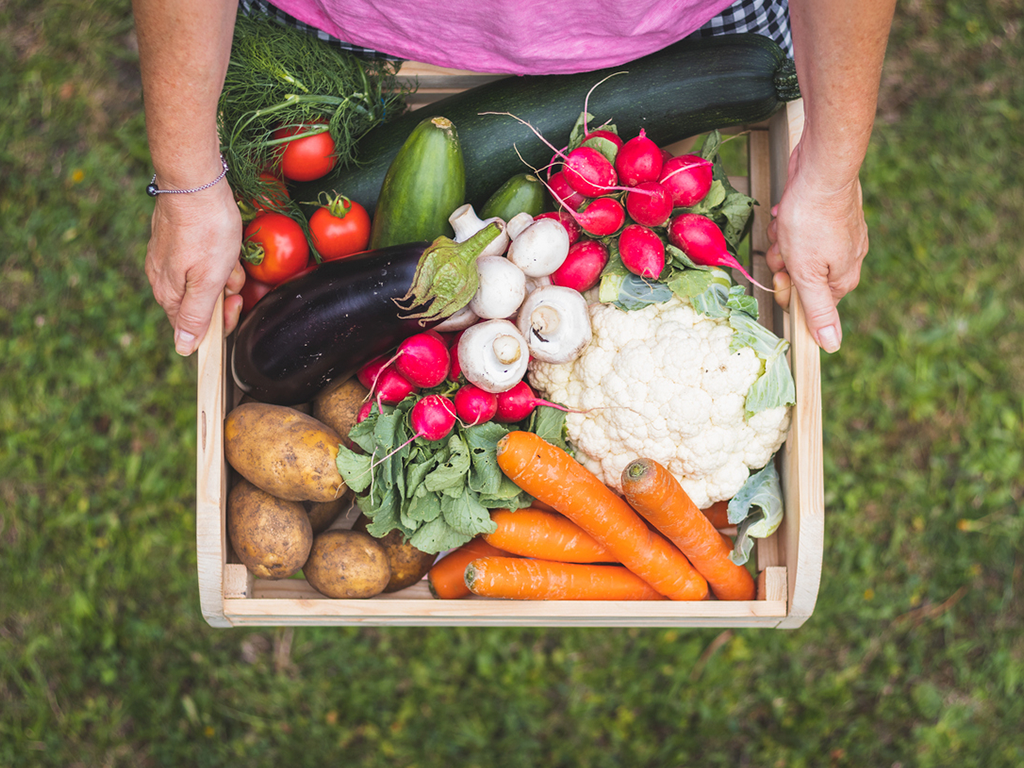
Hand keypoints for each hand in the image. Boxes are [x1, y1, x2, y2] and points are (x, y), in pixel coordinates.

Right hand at [144, 180, 245, 355]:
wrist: (194, 182)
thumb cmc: (206, 231)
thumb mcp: (208, 281)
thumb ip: (195, 317)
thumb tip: (183, 349)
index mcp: (169, 295)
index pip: (195, 329)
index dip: (221, 321)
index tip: (235, 302)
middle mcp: (163, 280)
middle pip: (202, 304)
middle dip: (224, 292)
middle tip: (232, 272)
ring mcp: (167, 260)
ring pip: (205, 280)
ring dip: (223, 271)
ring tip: (227, 252)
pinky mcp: (175, 242)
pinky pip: (201, 260)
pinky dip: (217, 255)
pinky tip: (222, 242)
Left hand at [765, 140, 868, 352]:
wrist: (821, 170)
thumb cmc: (813, 219)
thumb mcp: (809, 273)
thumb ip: (819, 312)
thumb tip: (832, 346)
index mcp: (842, 280)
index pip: (806, 304)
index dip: (788, 289)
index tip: (785, 273)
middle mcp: (843, 261)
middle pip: (798, 277)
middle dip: (783, 262)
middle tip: (787, 246)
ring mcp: (835, 238)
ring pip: (793, 253)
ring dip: (782, 241)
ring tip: (788, 225)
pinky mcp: (824, 218)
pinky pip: (796, 231)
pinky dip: (787, 223)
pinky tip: (788, 212)